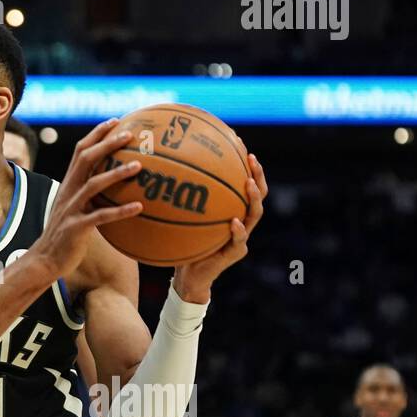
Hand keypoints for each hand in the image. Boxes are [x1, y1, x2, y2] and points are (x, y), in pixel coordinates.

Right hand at [30, 118, 143, 279]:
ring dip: (116, 173)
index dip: (96, 134)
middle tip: (130, 134)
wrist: (45, 259)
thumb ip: (91, 195)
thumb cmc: (66, 234)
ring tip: (139, 166)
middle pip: (86, 159)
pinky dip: (120, 211)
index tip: (115, 121)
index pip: (80, 150)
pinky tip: (139, 207)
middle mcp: (68, 191)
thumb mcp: (75, 208)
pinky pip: (100, 217)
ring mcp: (71, 209)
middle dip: (107, 144)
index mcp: (68, 183)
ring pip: (93, 184)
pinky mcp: (76, 228)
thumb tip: (116, 186)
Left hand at [172, 145, 266, 301]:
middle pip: (257, 195)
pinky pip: (238, 241)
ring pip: (254, 215)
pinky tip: (234, 222)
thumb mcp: (181, 217)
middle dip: (257, 175)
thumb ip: (179, 199)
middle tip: (251, 158)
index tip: (238, 141)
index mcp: (231, 210)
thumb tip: (159, 169)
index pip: (243, 182)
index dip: (243, 163)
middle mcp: (240, 221)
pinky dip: (238, 231)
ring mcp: (240, 238)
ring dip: (253, 198)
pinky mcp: (233, 254)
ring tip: (249, 184)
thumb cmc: (184, 242)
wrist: (189, 275)